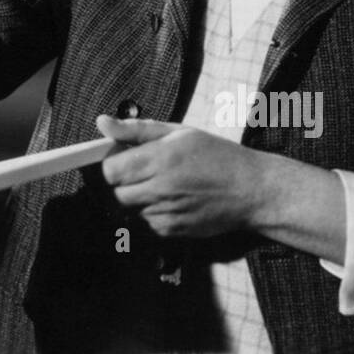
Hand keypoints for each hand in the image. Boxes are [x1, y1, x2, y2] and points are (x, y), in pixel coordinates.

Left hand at [97, 114, 262, 238]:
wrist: (251, 190)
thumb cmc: (217, 155)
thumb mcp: (178, 132)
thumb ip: (135, 129)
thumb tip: (101, 122)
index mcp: (160, 158)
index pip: (109, 171)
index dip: (113, 164)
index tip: (125, 158)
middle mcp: (160, 188)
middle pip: (116, 192)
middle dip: (124, 182)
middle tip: (146, 170)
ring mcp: (166, 212)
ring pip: (131, 208)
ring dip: (139, 197)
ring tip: (165, 184)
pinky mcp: (173, 231)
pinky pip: (148, 222)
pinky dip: (154, 212)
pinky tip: (175, 199)